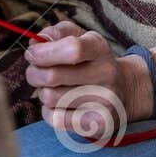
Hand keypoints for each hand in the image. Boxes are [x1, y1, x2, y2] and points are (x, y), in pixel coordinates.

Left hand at [23, 21, 150, 138]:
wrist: (124, 90)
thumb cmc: (90, 61)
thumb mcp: (79, 38)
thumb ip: (57, 33)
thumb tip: (36, 42)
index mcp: (99, 48)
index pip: (72, 49)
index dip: (44, 52)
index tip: (32, 54)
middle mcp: (106, 74)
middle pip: (53, 76)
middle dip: (34, 73)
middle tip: (35, 72)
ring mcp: (105, 101)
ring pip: (51, 98)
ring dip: (42, 93)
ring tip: (50, 89)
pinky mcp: (98, 123)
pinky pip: (56, 119)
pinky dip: (48, 112)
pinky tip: (58, 105)